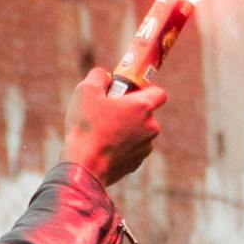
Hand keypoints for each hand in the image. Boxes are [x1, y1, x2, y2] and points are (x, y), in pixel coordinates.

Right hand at [64, 61, 167, 186]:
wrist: (84, 166)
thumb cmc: (87, 126)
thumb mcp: (86, 90)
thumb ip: (99, 76)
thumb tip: (106, 77)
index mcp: (143, 107)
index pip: (159, 93)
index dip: (146, 89)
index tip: (129, 92)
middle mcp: (150, 127)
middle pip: (146, 113)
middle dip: (130, 110)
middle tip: (108, 110)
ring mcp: (145, 147)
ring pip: (139, 132)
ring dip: (126, 129)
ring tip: (102, 131)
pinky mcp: (136, 163)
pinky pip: (132, 148)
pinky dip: (121, 146)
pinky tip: (103, 146)